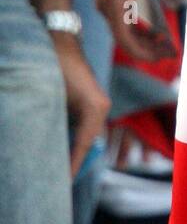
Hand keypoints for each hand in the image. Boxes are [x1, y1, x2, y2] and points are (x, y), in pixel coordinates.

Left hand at [51, 33, 110, 178]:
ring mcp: (98, 104)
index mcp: (96, 109)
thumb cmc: (54, 66)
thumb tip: (48, 151)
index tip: (62, 183)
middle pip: (88, 143)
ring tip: (60, 169)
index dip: (72, 165)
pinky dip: (74, 139)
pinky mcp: (90, 103)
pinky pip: (84, 127)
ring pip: (86, 136)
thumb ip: (53, 124)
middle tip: (59, 182)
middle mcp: (101, 108)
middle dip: (75, 161)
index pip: (83, 145)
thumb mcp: (51, 97)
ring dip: (74, 150)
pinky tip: (63, 149)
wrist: (60, 40)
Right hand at [93, 0, 177, 60]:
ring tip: (165, 44)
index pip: (126, 40)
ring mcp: (105, 5)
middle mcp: (106, 8)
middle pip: (125, 41)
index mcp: (115, 2)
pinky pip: (121, 24)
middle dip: (148, 50)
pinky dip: (136, 32)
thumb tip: (174, 5)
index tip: (165, 54)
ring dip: (143, 42)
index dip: (145, 52)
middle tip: (171, 52)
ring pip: (123, 34)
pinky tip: (153, 32)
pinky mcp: (107, 1)